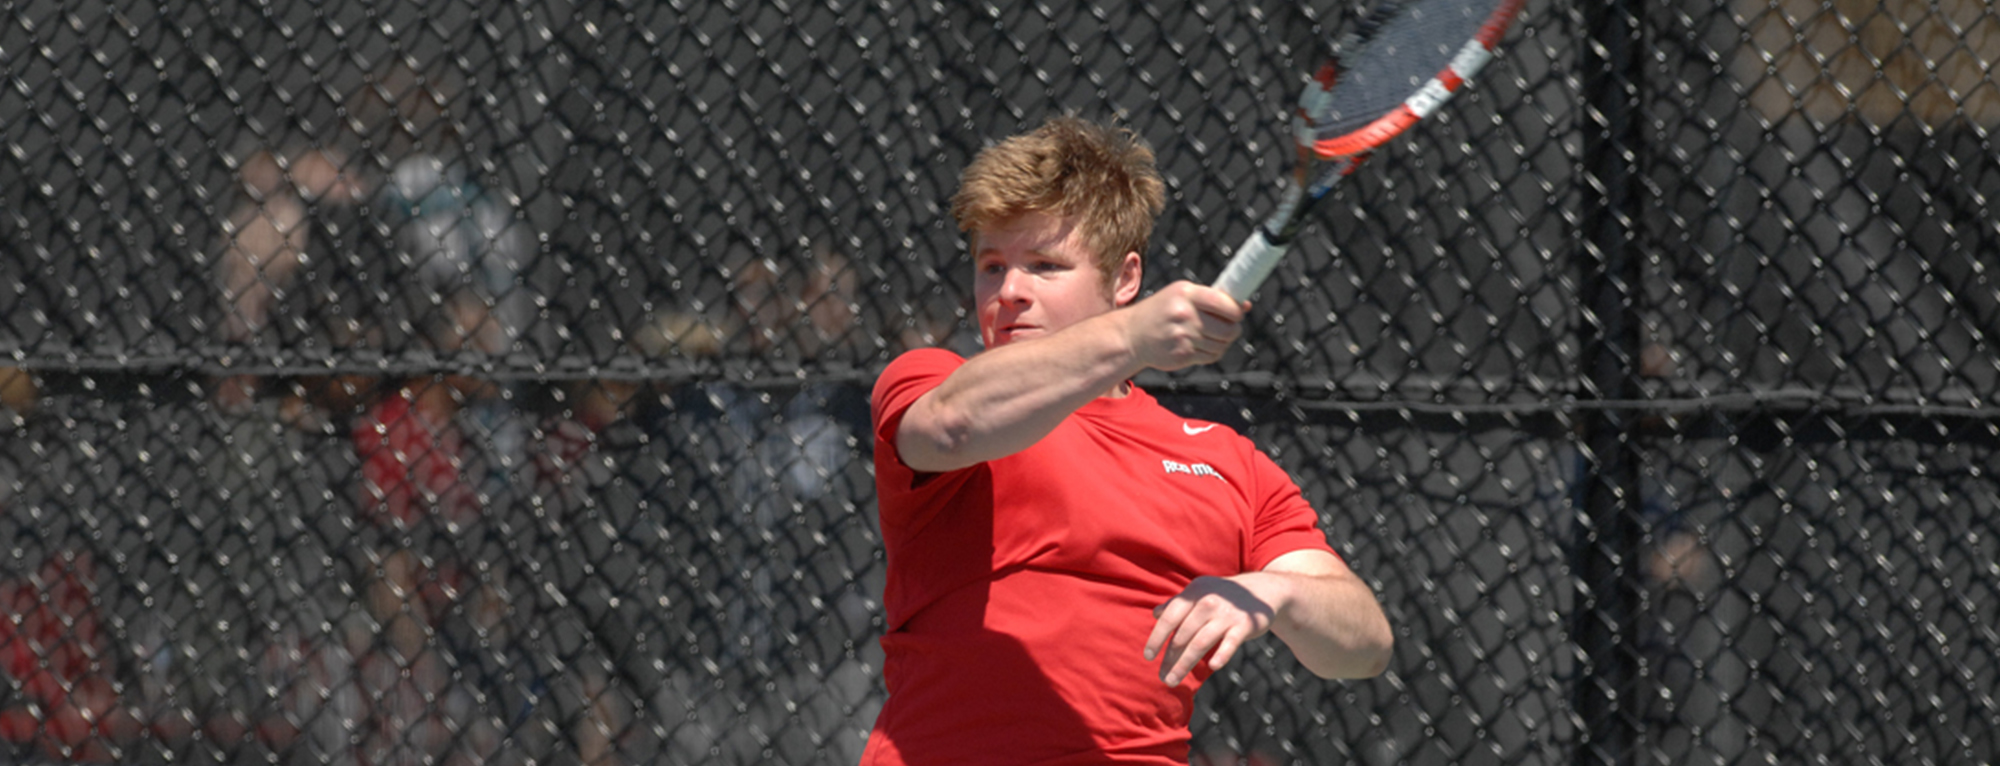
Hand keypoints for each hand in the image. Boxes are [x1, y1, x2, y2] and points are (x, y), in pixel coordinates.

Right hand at [1120, 281, 1245, 371]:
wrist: (1132, 335)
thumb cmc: (1161, 311)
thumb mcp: (1182, 295)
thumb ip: (1212, 298)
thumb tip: (1245, 305)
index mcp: (1186, 294)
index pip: (1226, 304)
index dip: (1237, 311)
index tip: (1236, 313)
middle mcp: (1185, 315)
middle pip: (1229, 329)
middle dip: (1233, 330)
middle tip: (1228, 327)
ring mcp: (1183, 337)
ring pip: (1222, 345)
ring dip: (1222, 342)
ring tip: (1211, 336)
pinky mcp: (1182, 355)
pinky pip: (1211, 356)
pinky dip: (1212, 352)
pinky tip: (1201, 345)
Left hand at [1144, 574, 1276, 685]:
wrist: (1263, 590)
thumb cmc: (1224, 596)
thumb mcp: (1201, 592)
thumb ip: (1179, 603)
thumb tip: (1155, 614)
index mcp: (1194, 592)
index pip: (1170, 617)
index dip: (1157, 637)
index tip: (1148, 656)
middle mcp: (1208, 601)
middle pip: (1183, 635)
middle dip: (1170, 658)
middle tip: (1162, 677)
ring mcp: (1227, 613)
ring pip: (1200, 642)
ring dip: (1184, 664)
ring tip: (1173, 680)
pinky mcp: (1245, 624)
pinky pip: (1230, 643)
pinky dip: (1221, 654)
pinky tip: (1212, 666)